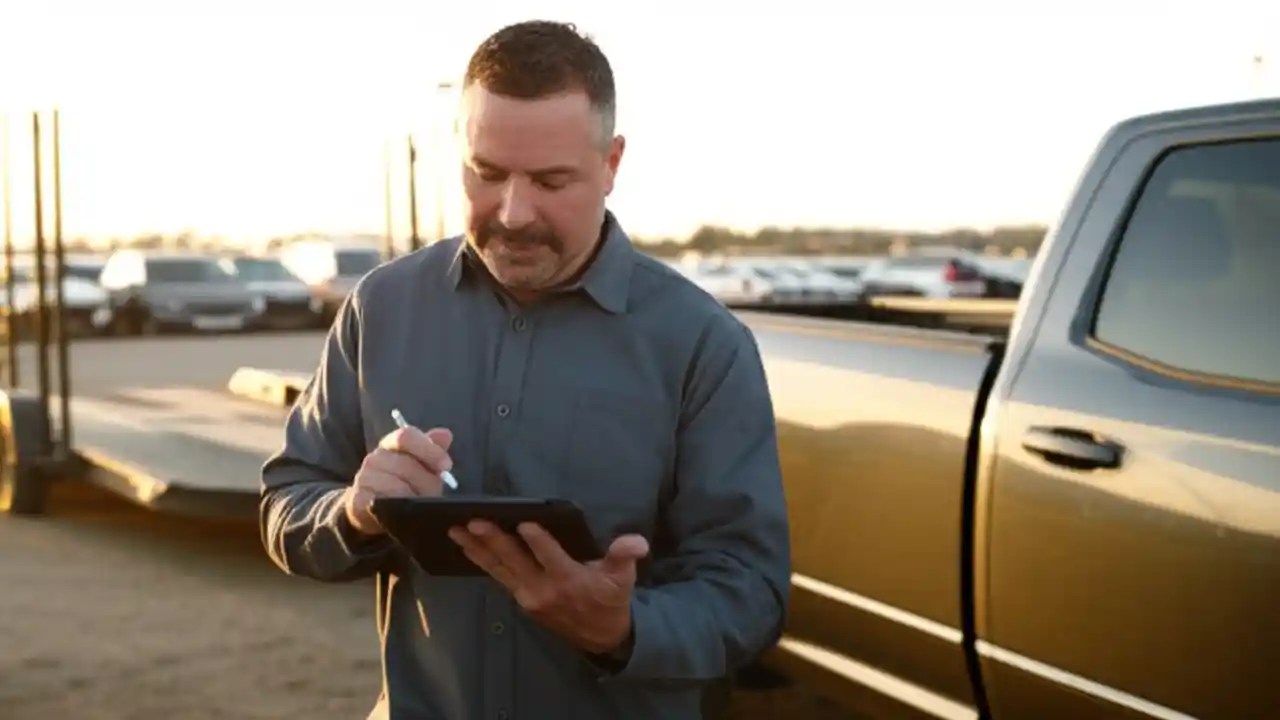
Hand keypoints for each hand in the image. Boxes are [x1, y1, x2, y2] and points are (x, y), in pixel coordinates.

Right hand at [344, 425, 453, 535]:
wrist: (371, 509)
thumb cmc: (404, 484)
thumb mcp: (422, 467)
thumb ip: (433, 451)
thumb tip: (445, 434)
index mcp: (392, 443)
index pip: (407, 436)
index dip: (429, 450)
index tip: (446, 465)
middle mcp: (376, 457)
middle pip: (407, 465)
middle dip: (426, 482)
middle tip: (433, 495)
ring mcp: (364, 477)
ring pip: (396, 486)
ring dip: (413, 498)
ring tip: (419, 506)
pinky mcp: (357, 499)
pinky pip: (383, 503)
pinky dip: (397, 508)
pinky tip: (404, 511)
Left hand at [449, 520, 649, 654]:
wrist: (600, 637)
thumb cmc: (610, 599)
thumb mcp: (623, 579)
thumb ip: (625, 557)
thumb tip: (636, 542)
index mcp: (569, 580)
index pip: (551, 557)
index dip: (539, 541)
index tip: (525, 523)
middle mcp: (543, 589)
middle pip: (514, 561)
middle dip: (493, 540)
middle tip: (474, 521)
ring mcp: (528, 595)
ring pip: (498, 568)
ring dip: (477, 549)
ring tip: (456, 530)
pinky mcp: (520, 598)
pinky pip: (497, 576)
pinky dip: (481, 560)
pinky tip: (466, 545)